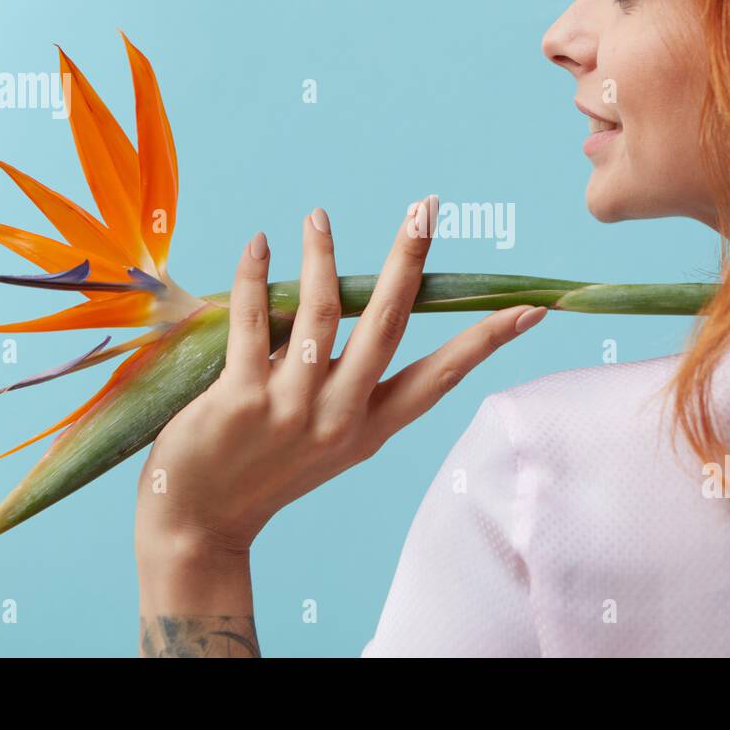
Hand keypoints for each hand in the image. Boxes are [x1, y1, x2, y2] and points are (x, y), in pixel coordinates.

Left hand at [134, 195, 546, 560]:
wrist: (200, 522)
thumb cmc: (263, 469)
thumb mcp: (324, 435)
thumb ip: (339, 377)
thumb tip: (339, 297)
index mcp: (371, 429)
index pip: (442, 376)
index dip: (486, 341)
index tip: (530, 309)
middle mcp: (340, 417)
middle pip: (387, 324)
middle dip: (409, 259)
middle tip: (426, 207)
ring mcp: (292, 407)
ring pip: (322, 313)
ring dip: (322, 255)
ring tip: (318, 217)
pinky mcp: (241, 398)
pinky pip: (253, 320)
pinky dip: (254, 276)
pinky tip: (258, 245)